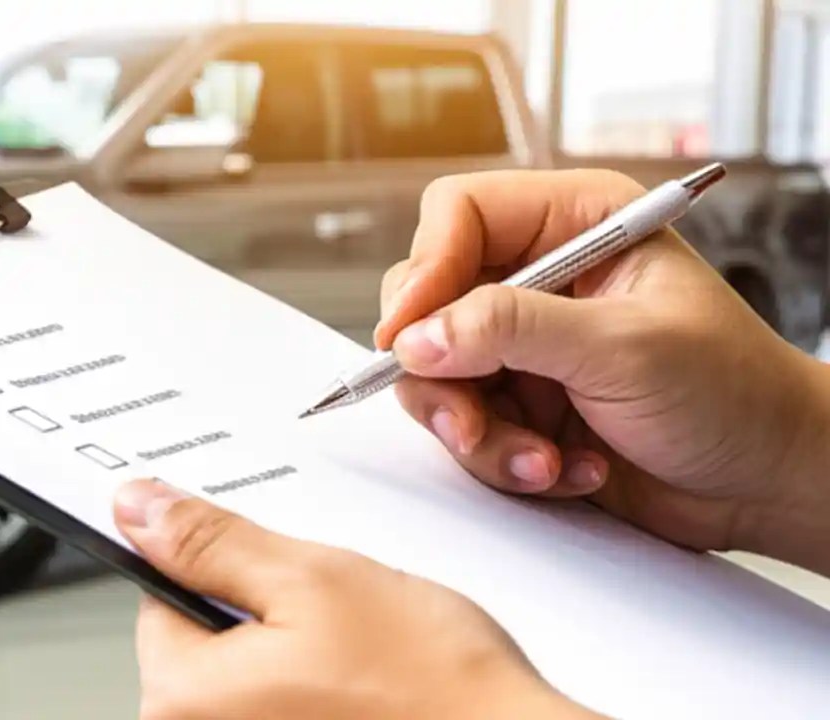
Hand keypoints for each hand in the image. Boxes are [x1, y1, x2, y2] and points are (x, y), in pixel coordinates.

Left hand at [114, 479, 601, 719]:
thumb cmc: (431, 688)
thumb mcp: (311, 580)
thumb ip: (210, 543)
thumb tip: (138, 510)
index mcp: (181, 702)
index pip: (158, 599)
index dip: (223, 568)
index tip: (270, 568)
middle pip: (205, 642)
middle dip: (263, 614)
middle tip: (334, 617)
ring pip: (251, 675)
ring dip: (296, 653)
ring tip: (364, 656)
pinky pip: (284, 707)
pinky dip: (318, 691)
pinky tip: (368, 689)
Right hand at [376, 169, 829, 574]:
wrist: (767, 482)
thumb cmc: (731, 392)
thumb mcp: (621, 347)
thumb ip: (511, 331)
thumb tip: (417, 337)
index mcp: (575, 223)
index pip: (458, 215)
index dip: (425, 270)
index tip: (407, 336)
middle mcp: (539, 277)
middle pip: (429, 300)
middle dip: (443, 373)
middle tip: (467, 421)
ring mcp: (524, 345)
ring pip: (436, 375)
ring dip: (480, 432)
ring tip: (541, 461)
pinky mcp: (520, 404)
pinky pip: (466, 427)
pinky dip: (505, 460)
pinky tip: (567, 469)